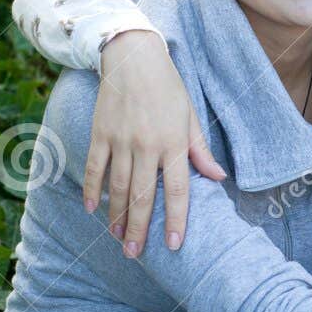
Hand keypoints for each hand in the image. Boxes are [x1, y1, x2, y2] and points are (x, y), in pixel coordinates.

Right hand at [87, 30, 226, 256]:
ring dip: (117, 217)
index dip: (176, 220)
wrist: (132, 56)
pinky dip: (92, 189)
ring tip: (119, 239)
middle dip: (140, 229)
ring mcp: (120, 140)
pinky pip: (94, 167)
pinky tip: (93, 210)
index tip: (174, 245)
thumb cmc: (167, 88)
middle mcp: (146, 145)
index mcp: (172, 143)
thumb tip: (218, 178)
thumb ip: (200, 150)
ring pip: (118, 187)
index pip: (177, 190)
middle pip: (144, 196)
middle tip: (136, 254)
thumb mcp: (189, 116)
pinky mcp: (100, 133)